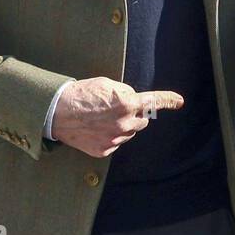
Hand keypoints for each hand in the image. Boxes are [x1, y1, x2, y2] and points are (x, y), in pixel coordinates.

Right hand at [50, 77, 182, 157]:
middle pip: (142, 119)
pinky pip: (116, 142)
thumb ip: (125, 92)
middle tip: (115, 107)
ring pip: (129, 132)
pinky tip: (96, 128)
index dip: (168, 100)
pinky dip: (110, 135)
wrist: (56, 112)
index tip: (179, 101)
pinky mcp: (104, 150)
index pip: (153, 102)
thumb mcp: (107, 84)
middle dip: (134, 113)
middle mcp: (124, 124)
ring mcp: (114, 139)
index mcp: (126, 104)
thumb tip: (135, 101)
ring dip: (122, 125)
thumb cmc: (81, 94)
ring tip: (101, 118)